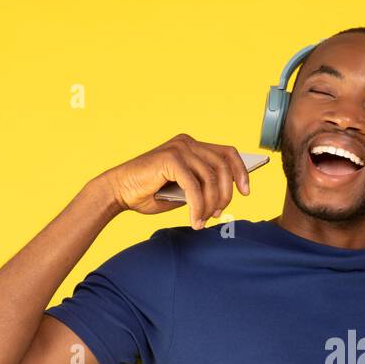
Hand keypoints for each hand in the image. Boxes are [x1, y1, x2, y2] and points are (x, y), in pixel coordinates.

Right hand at [99, 134, 250, 227]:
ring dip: (211, 204)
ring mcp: (179, 148)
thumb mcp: (183, 191)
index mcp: (191, 146)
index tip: (246, 192)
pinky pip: (195, 187)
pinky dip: (198, 207)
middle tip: (218, 214)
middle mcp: (187, 143)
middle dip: (226, 194)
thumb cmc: (148, 193)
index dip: (241, 171)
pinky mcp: (170, 159)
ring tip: (203, 220)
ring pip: (211, 178)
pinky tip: (194, 221)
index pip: (227, 153)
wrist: (117, 192)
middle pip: (223, 166)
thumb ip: (202, 188)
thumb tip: (225, 197)